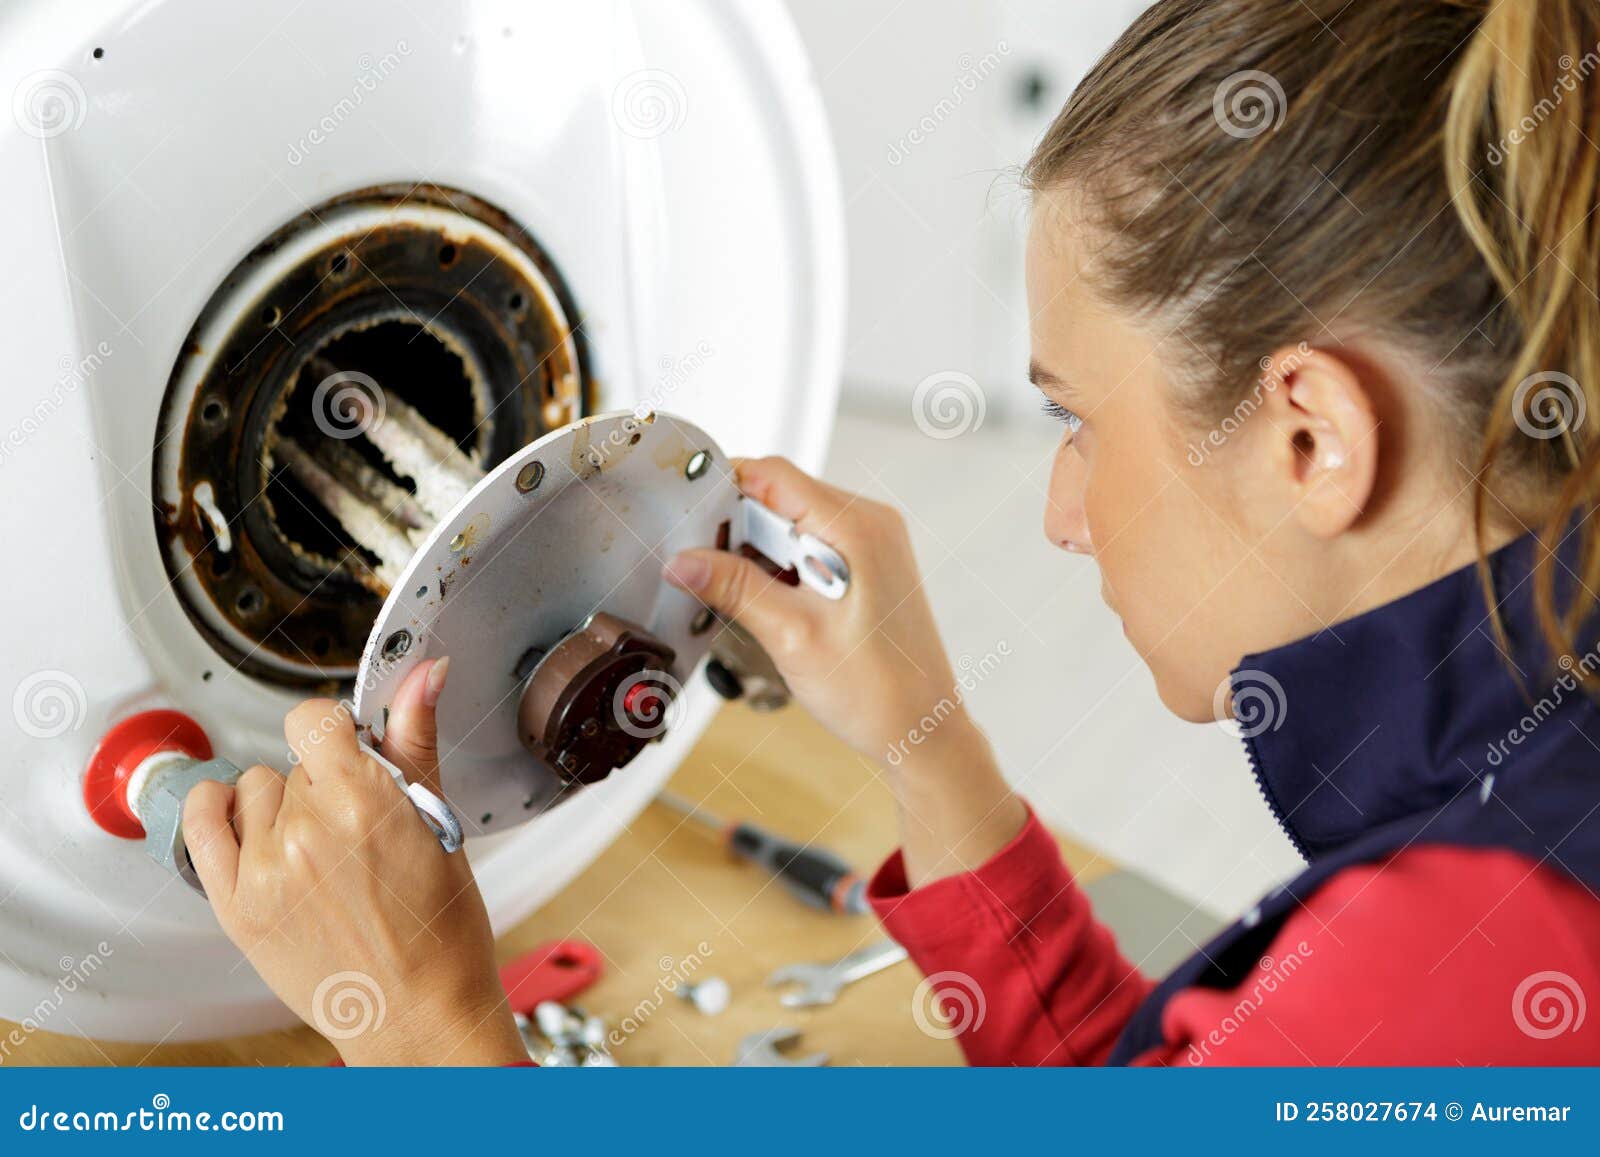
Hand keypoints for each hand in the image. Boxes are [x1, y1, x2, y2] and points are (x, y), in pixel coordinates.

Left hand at [181, 659, 525, 1065]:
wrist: (418, 1011)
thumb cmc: (440, 930)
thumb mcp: (438, 823)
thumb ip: (415, 739)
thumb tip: (422, 674)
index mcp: (363, 801)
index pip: (315, 719)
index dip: (337, 731)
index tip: (352, 750)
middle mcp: (306, 831)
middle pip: (294, 763)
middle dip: (325, 784)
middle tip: (358, 830)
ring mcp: (264, 869)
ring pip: (254, 791)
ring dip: (282, 809)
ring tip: (320, 850)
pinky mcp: (234, 905)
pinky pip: (201, 824)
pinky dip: (218, 813)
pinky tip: (247, 826)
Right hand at [663, 458, 1025, 883]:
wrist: (922, 731)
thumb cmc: (876, 691)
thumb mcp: (791, 635)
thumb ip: (734, 588)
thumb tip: (683, 560)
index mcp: (857, 528)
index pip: (773, 475)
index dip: (722, 487)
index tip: (684, 515)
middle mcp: (870, 524)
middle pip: (780, 496)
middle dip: (735, 528)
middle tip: (700, 568)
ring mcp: (872, 544)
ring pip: (791, 523)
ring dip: (756, 552)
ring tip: (734, 595)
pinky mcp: (867, 566)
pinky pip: (810, 547)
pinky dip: (780, 567)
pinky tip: (766, 603)